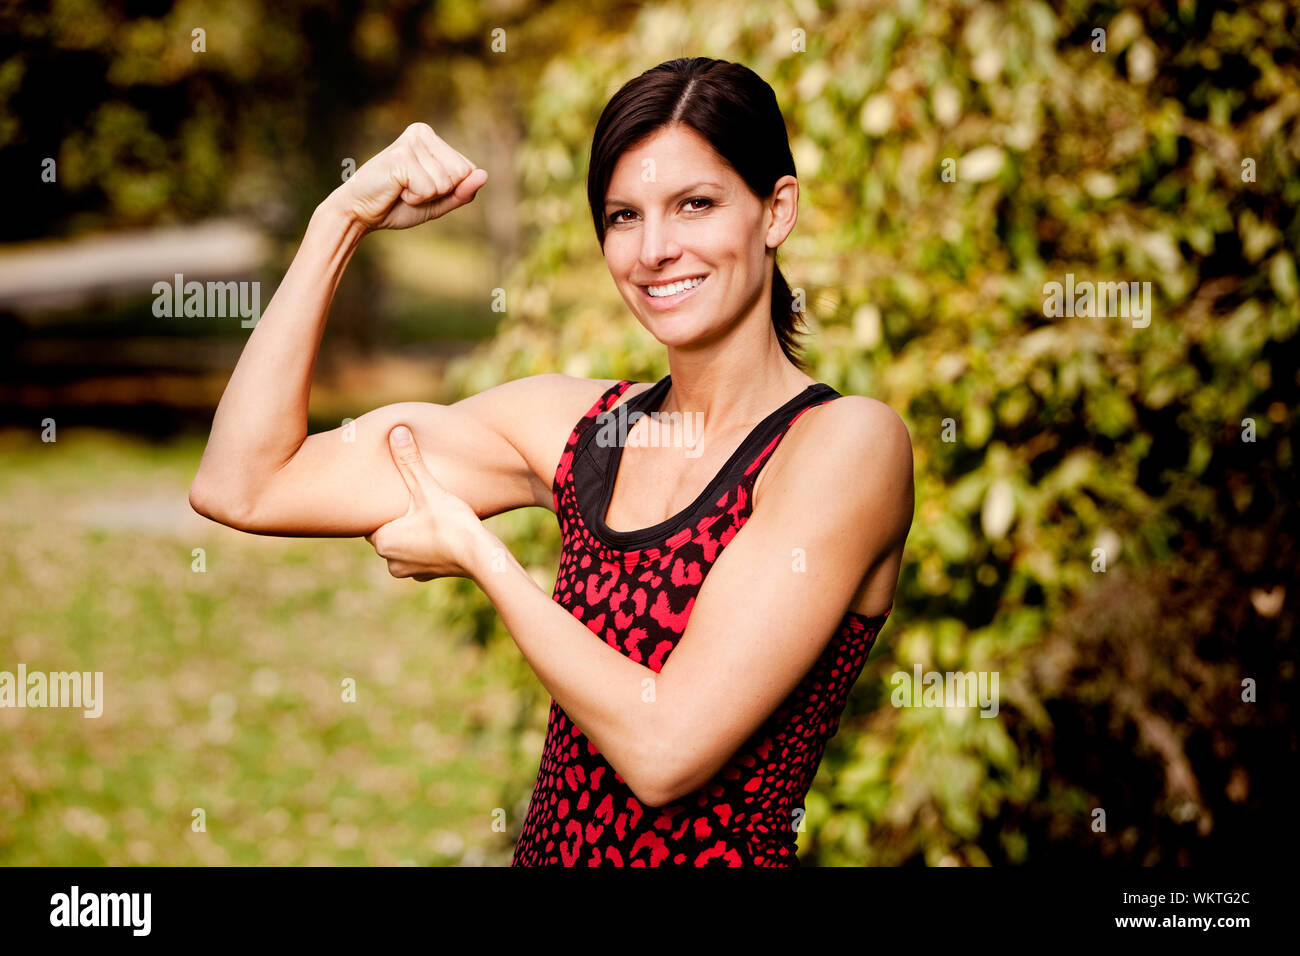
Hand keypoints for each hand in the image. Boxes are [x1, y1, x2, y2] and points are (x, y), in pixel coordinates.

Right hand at [332, 122, 487, 231]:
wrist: (360, 212)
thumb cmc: (398, 205)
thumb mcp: (438, 202)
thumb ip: (463, 192)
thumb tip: (484, 175)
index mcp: (433, 138)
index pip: (468, 170)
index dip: (448, 190)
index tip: (422, 188)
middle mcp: (422, 132)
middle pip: (461, 174)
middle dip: (439, 192)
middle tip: (410, 189)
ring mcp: (411, 142)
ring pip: (446, 183)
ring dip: (424, 196)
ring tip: (402, 189)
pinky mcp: (402, 156)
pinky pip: (429, 189)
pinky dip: (414, 198)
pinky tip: (396, 189)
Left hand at [365, 425, 485, 579]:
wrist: (481, 557)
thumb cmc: (452, 523)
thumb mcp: (428, 489)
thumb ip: (410, 461)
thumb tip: (397, 430)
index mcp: (383, 541)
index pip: (371, 519)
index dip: (382, 505)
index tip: (394, 493)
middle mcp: (391, 561)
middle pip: (387, 531)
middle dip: (397, 518)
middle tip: (412, 501)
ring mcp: (410, 571)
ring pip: (403, 545)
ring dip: (411, 533)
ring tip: (426, 516)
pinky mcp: (428, 575)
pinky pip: (420, 555)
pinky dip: (426, 545)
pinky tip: (439, 532)